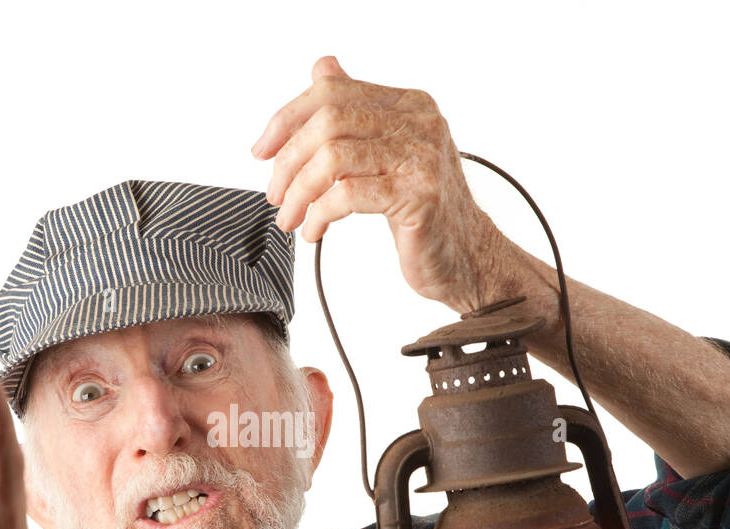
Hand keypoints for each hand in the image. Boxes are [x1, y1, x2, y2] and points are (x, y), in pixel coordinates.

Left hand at [251, 55, 525, 313]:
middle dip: (288, 161)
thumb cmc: (422, 211)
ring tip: (291, 218)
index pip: (332, 92)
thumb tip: (323, 69)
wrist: (466, 257)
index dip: (287, 119)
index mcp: (409, 104)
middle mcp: (420, 122)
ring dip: (299, 193)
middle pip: (329, 120)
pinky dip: (319, 214)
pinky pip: (347, 195)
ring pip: (333, 158)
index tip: (262, 152)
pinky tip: (314, 231)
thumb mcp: (388, 152)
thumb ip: (358, 111)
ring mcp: (422, 158)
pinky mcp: (419, 196)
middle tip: (276, 195)